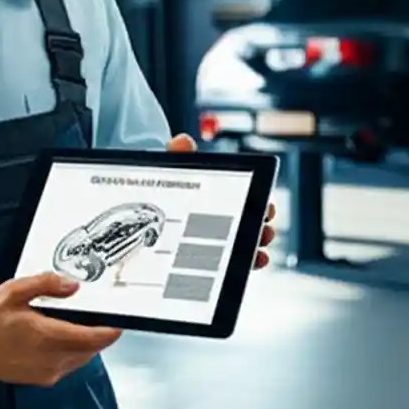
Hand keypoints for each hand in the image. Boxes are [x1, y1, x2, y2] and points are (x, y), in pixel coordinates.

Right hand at [0, 273, 121, 386]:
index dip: (111, 329)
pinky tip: (55, 340)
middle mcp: (51, 360)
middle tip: (93, 317)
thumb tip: (72, 285)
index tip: (119, 321)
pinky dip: (69, 354)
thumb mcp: (15, 291)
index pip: (94, 338)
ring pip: (80, 360)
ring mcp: (46, 373)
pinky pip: (66, 367)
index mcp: (48, 337)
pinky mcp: (39, 379)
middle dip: (97, 334)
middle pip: (90, 350)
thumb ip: (47, 284)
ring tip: (73, 326)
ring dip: (83, 345)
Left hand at [167, 134, 277, 269]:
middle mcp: (223, 217)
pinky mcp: (203, 260)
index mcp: (220, 194)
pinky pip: (228, 265)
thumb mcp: (169, 170)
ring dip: (254, 248)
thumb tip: (182, 142)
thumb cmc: (161, 186)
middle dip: (261, 229)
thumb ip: (176, 157)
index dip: (260, 203)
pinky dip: (242, 266)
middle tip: (264, 232)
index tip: (267, 208)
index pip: (247, 198)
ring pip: (241, 246)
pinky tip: (250, 265)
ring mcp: (214, 239)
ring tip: (258, 253)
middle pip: (249, 224)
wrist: (142, 208)